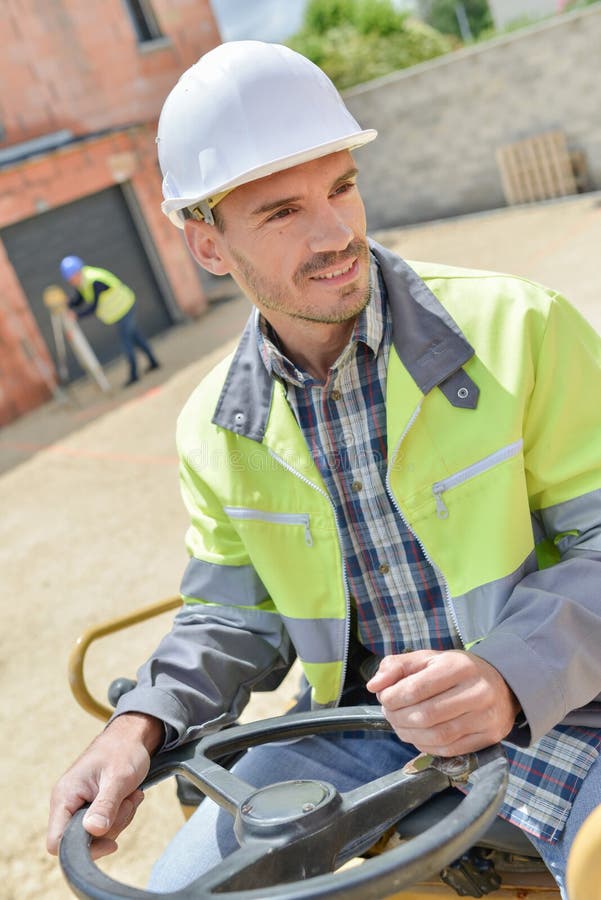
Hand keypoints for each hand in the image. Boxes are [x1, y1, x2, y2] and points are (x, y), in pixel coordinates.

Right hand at [47, 712, 162, 859]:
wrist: (131, 737)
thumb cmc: (123, 751)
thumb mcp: (118, 777)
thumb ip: (105, 805)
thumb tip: (93, 831)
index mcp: (64, 796)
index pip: (57, 842)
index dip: (82, 849)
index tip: (111, 842)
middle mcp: (67, 804)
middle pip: (83, 841)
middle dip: (111, 827)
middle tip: (127, 802)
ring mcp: (79, 806)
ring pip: (97, 834)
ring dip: (120, 819)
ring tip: (130, 795)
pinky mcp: (91, 807)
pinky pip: (105, 825)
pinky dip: (121, 815)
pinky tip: (130, 797)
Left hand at [366, 650, 520, 756]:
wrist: (501, 683)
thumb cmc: (457, 670)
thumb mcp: (428, 659)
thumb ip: (397, 666)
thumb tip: (374, 685)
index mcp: (459, 666)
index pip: (416, 688)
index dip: (392, 697)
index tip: (384, 697)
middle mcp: (477, 692)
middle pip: (426, 715)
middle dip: (398, 717)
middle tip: (389, 713)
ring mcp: (486, 717)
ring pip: (437, 736)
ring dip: (409, 734)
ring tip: (400, 725)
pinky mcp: (490, 737)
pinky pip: (450, 750)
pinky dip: (426, 746)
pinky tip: (418, 736)